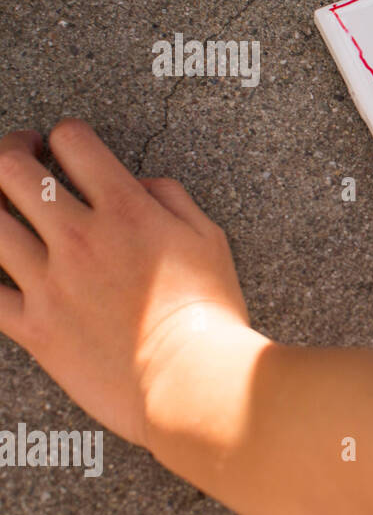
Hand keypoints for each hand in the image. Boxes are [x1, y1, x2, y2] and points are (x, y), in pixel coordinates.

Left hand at [0, 120, 248, 446]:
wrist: (190, 379)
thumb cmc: (209, 313)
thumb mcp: (209, 240)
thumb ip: (171, 199)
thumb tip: (139, 184)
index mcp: (126, 210)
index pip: (73, 142)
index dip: (66, 134)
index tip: (67, 145)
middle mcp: (79, 238)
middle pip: (11, 169)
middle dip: (13, 151)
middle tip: (23, 156)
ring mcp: (50, 282)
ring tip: (0, 206)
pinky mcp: (34, 326)